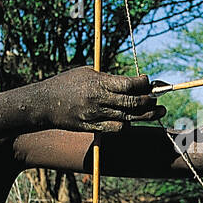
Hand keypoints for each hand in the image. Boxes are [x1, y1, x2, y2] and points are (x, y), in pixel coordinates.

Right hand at [33, 68, 164, 132]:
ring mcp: (96, 116)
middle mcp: (99, 101)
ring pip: (129, 118)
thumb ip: (108, 79)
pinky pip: (116, 129)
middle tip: (159, 98)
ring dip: (146, 115)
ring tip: (158, 111)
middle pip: (133, 102)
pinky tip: (132, 120)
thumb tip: (131, 83)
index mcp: (98, 84)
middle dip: (150, 100)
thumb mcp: (86, 73)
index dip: (144, 83)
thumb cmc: (65, 84)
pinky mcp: (92, 128)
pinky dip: (128, 125)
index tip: (149, 81)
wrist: (43, 104)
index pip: (129, 84)